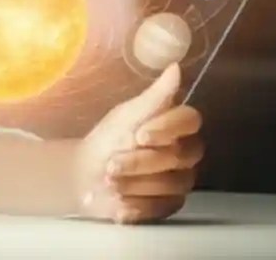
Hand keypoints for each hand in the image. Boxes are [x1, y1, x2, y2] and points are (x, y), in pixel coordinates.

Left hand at [74, 63, 203, 223]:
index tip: (140, 134)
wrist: (84, 173)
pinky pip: (161, 209)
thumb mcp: (126, 115)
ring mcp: (179, 181)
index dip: (167, 128)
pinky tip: (119, 203)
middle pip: (179, 156)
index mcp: (175, 125)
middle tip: (111, 164)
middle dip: (140, 161)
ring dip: (134, 183)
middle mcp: (184, 153)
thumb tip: (176, 67)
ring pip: (171, 184)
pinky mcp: (169, 205)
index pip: (190, 121)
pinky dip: (136, 206)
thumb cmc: (108, 139)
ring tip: (109, 180)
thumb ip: (154, 96)